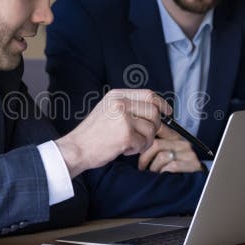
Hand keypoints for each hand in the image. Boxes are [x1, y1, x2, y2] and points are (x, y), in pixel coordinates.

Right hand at [55, 89, 170, 177]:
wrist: (76, 148)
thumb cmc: (92, 134)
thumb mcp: (107, 110)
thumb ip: (128, 107)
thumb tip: (155, 110)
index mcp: (116, 95)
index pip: (148, 94)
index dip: (161, 104)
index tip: (168, 112)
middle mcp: (120, 103)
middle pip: (153, 111)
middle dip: (154, 126)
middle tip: (143, 136)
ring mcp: (123, 118)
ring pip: (151, 129)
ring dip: (144, 141)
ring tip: (129, 144)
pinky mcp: (125, 134)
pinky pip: (143, 143)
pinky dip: (137, 149)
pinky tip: (123, 149)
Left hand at [137, 123, 203, 173]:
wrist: (198, 182)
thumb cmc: (177, 169)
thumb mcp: (165, 154)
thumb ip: (155, 146)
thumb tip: (136, 142)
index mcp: (175, 137)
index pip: (158, 128)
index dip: (144, 138)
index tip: (136, 148)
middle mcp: (183, 143)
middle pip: (156, 144)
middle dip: (145, 158)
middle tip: (142, 167)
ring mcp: (189, 153)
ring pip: (162, 156)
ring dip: (154, 168)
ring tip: (153, 173)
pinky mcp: (193, 164)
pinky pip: (172, 166)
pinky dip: (163, 172)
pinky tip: (162, 176)